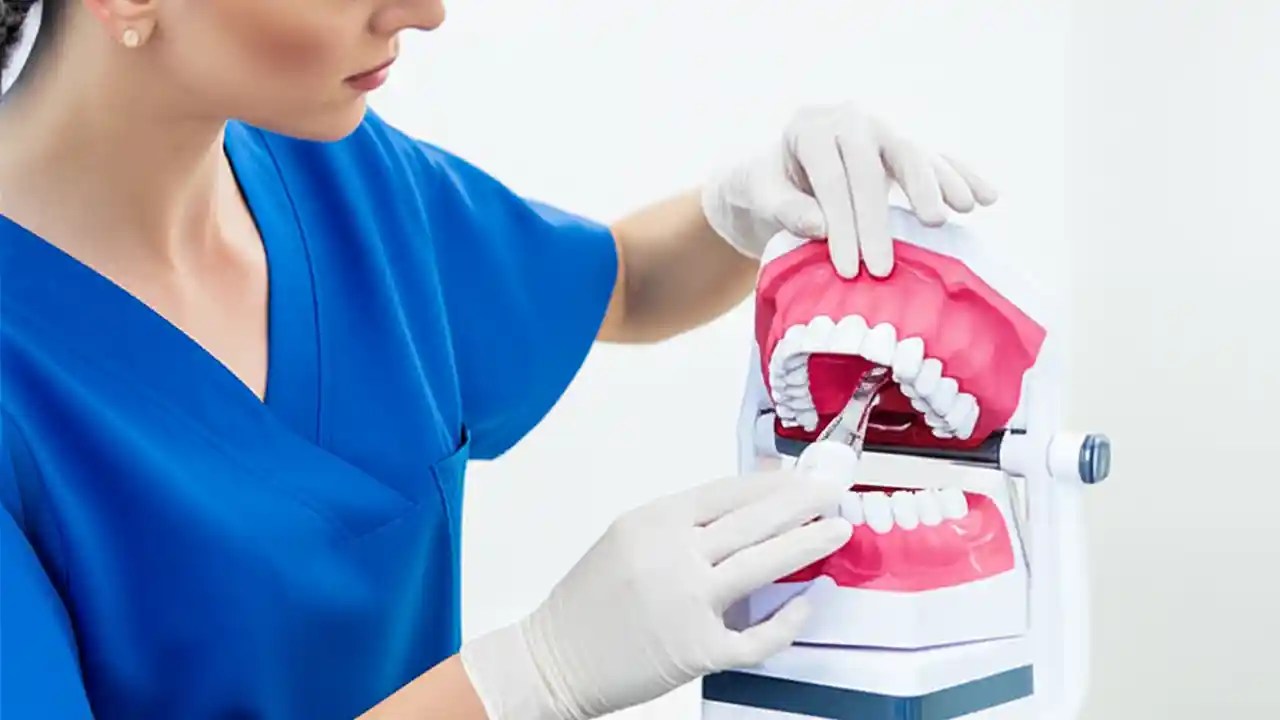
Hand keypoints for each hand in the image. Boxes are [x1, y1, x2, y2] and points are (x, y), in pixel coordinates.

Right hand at [458, 442, 858, 719]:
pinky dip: (787, 621)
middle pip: (753, 521)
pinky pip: (757, 635)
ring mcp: (687, 604)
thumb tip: (747, 500)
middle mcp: (672, 556)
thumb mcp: (628, 538)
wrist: (554, 659)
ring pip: (762, 566)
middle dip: (802, 503)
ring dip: (807, 545)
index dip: (771, 483)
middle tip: (834, 492)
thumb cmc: (589, 600)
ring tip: (837, 532)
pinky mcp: (698, 649)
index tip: (801, 476)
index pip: (727, 492)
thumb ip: (683, 521)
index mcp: (652, 522)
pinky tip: (804, 605)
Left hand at [701, 101, 997, 277]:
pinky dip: (961, 177)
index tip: (848, 268)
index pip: (831, 176)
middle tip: (885, 266)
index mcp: (810, 128)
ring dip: (936, 185)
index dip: (840, 223)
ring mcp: (881, 133)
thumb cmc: (765, 188)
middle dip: (881, 218)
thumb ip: (782, 207)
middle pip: (874, 164)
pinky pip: (936, 160)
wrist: (776, 174)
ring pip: (912, 154)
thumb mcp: (758, 196)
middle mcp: (850, 121)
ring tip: (956, 214)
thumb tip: (819, 226)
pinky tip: (987, 198)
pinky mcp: (902, 151)